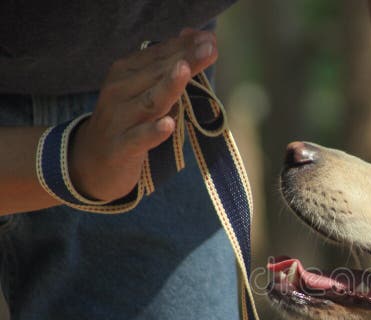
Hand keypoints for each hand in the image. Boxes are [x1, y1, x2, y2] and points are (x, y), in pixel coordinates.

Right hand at [69, 29, 217, 201]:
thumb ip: (166, 66)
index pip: (159, 55)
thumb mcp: (143, 91)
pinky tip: (168, 124)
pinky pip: (139, 138)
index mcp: (126, 72)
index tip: (210, 38)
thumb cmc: (127, 121)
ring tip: (185, 69)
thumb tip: (193, 37)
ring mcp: (120, 119)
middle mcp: (120, 91)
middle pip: (158, 73)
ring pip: (150, 101)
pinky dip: (153, 131)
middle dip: (186, 59)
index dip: (185, 46)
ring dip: (169, 85)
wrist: (91, 161)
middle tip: (210, 47)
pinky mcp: (122, 147)